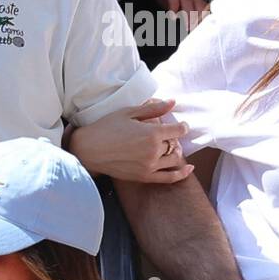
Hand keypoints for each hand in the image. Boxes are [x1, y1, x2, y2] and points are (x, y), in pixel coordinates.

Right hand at [66, 99, 193, 183]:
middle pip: (174, 144)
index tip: (181, 124)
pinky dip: (181, 174)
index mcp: (152, 133)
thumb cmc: (107, 127)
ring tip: (170, 147)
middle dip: (173, 139)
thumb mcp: (129, 112)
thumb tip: (173, 102)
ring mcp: (150, 166)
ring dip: (175, 152)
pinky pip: (169, 178)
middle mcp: (154, 151)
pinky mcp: (144, 177)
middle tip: (167, 135)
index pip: (178, 130)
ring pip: (174, 159)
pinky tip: (189, 168)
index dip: (182, 126)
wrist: (89, 149)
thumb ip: (153, 109)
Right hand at [126, 0, 208, 27]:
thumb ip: (177, 7)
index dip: (203, 17)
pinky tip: (171, 17)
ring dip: (189, 15)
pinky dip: (173, 7)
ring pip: (188, 0)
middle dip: (198, 18)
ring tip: (187, 27)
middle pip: (198, 3)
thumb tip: (183, 21)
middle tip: (196, 32)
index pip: (202, 4)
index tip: (202, 30)